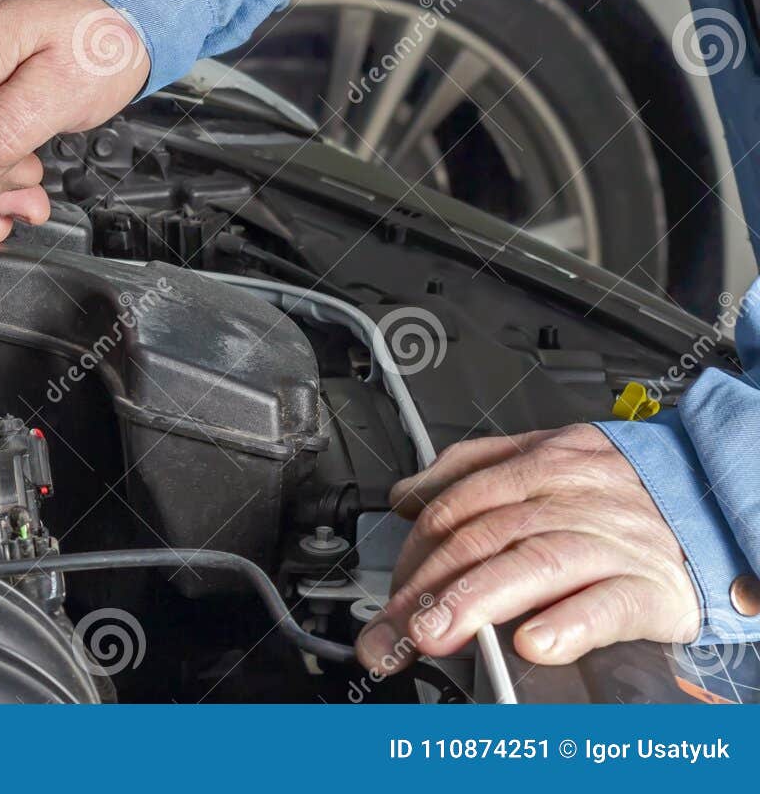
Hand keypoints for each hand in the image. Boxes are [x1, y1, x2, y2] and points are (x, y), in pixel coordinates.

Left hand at [355, 424, 699, 673]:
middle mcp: (569, 498)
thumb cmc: (623, 490)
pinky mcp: (651, 586)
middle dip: (425, 589)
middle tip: (392, 631)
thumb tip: (406, 495)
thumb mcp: (549, 456)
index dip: (410, 554)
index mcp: (538, 464)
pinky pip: (606, 604)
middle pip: (481, 538)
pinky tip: (532, 643)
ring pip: (531, 564)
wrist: (714, 501)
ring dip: (474, 602)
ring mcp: (609, 541)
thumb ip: (473, 470)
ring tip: (434, 634)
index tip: (384, 598)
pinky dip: (567, 625)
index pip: (455, 507)